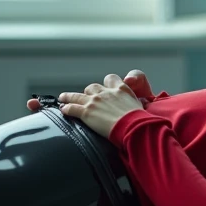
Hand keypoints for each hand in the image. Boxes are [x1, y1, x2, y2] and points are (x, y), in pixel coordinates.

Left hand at [25, 69, 154, 111]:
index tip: (105, 88)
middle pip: (92, 87)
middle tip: (87, 98)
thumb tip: (140, 106)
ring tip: (63, 97)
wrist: (134, 127)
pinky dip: (66, 108)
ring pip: (77, 96)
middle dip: (89, 93)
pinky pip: (72, 108)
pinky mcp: (86, 112)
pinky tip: (63, 109)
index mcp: (121, 89)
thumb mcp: (141, 106)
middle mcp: (106, 92)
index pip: (110, 79)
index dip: (106, 84)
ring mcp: (95, 101)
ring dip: (70, 97)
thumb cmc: (140, 120)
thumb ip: (135, 103)